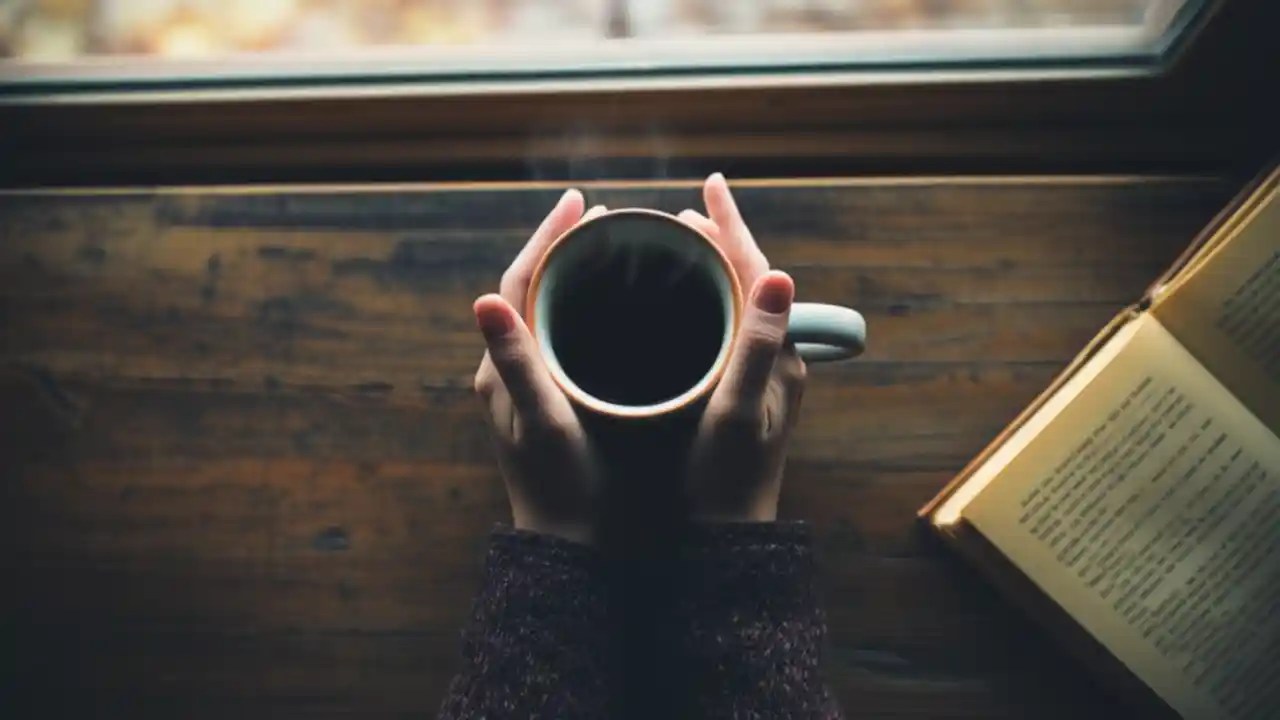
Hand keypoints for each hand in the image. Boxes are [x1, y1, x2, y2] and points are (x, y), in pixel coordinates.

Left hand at [473, 190, 607, 544]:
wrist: (567, 547)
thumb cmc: (561, 487)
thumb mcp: (543, 422)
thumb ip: (517, 361)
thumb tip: (483, 298)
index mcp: (500, 367)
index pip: (516, 281)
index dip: (546, 238)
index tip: (580, 201)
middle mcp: (507, 369)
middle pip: (530, 288)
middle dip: (562, 247)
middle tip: (599, 216)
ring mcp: (528, 385)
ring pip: (548, 311)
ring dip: (574, 274)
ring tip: (608, 247)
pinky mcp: (550, 399)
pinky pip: (564, 337)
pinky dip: (586, 308)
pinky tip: (618, 307)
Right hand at [679, 174, 806, 521]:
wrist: (729, 537)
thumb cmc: (728, 479)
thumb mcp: (738, 411)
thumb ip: (757, 345)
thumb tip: (779, 273)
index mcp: (779, 354)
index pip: (758, 272)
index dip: (732, 226)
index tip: (710, 185)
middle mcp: (772, 357)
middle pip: (746, 281)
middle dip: (716, 241)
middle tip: (680, 215)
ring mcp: (754, 375)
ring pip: (730, 303)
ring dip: (706, 270)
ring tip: (674, 244)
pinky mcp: (734, 390)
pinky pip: (718, 329)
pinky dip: (696, 303)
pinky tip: (669, 306)